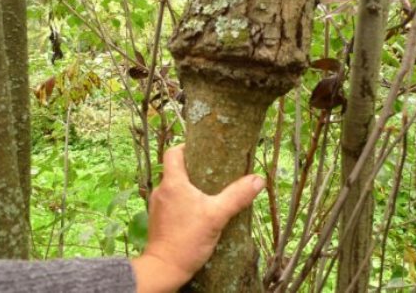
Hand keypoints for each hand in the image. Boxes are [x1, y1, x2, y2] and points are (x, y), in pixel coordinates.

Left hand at [131, 144, 264, 292]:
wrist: (164, 268)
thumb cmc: (187, 240)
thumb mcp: (217, 215)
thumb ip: (237, 196)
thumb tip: (258, 179)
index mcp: (172, 183)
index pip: (173, 152)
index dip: (186, 147)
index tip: (202, 149)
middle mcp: (161, 191)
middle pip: (174, 169)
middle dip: (193, 168)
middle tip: (212, 171)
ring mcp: (157, 206)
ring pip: (172, 187)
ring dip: (188, 187)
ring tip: (208, 192)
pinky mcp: (158, 220)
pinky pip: (170, 202)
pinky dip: (182, 201)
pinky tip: (197, 212)